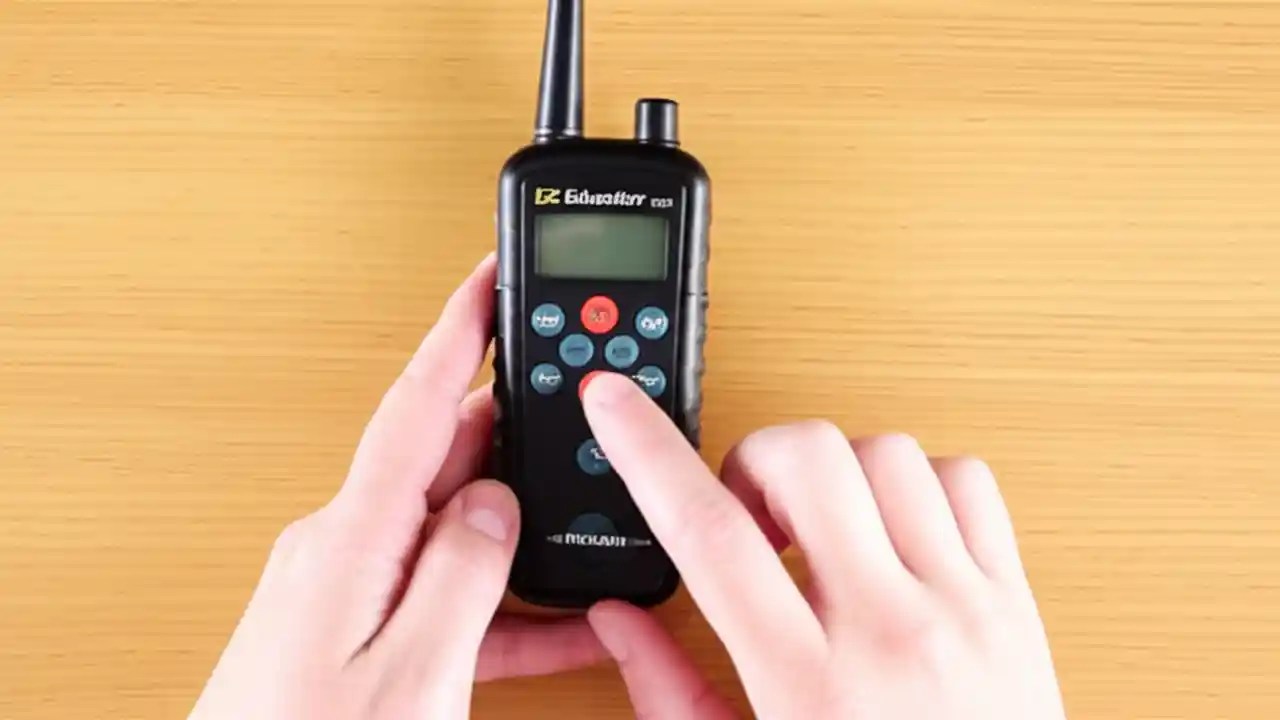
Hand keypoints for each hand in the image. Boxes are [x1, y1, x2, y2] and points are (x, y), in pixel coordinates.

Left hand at [190, 255, 604, 719]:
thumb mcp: (412, 670)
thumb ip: (462, 575)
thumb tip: (494, 500)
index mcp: (353, 536)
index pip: (417, 405)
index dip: (459, 330)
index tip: (491, 276)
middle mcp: (347, 544)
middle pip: (444, 458)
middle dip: (513, 426)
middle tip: (572, 402)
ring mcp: (351, 583)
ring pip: (452, 526)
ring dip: (516, 521)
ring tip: (582, 514)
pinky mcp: (358, 623)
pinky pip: (441, 590)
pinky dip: (498, 597)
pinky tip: (557, 616)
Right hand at [582, 373, 1065, 718]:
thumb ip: (671, 694)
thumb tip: (619, 620)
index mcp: (809, 684)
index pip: (710, 535)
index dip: (648, 453)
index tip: (613, 403)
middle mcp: (892, 630)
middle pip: (810, 460)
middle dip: (757, 458)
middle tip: (750, 514)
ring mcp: (963, 606)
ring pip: (888, 453)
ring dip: (835, 471)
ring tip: (821, 531)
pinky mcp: (1013, 600)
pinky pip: (966, 480)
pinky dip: (916, 481)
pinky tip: (889, 532)